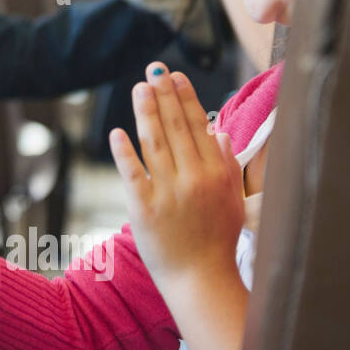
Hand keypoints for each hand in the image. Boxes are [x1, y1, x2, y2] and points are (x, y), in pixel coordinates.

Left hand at [107, 62, 244, 284]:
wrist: (200, 278)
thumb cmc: (217, 240)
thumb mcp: (232, 199)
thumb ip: (226, 165)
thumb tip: (217, 133)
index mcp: (216, 174)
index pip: (198, 127)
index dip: (185, 98)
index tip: (175, 76)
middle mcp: (194, 179)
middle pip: (176, 128)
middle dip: (164, 95)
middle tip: (154, 70)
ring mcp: (168, 193)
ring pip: (155, 143)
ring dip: (146, 112)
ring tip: (139, 88)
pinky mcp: (144, 209)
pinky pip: (133, 174)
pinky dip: (125, 152)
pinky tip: (117, 132)